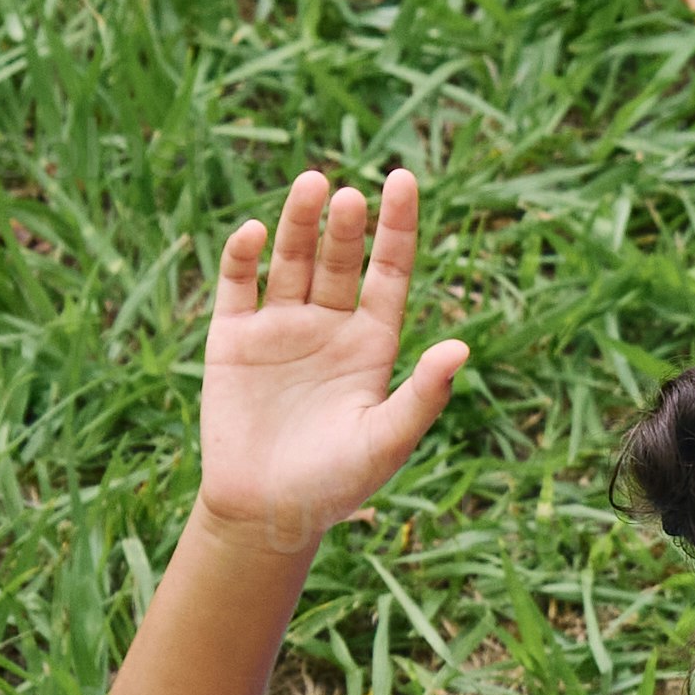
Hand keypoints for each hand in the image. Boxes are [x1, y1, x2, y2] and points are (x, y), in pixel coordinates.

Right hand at [192, 166, 470, 541]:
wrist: (266, 515)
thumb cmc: (335, 484)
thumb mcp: (386, 440)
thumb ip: (422, 395)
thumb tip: (462, 347)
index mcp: (371, 344)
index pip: (389, 272)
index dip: (398, 227)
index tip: (403, 179)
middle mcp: (328, 327)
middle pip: (339, 259)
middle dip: (346, 226)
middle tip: (350, 196)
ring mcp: (279, 329)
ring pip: (292, 260)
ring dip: (300, 223)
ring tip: (313, 184)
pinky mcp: (232, 340)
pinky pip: (237, 286)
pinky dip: (242, 257)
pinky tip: (256, 233)